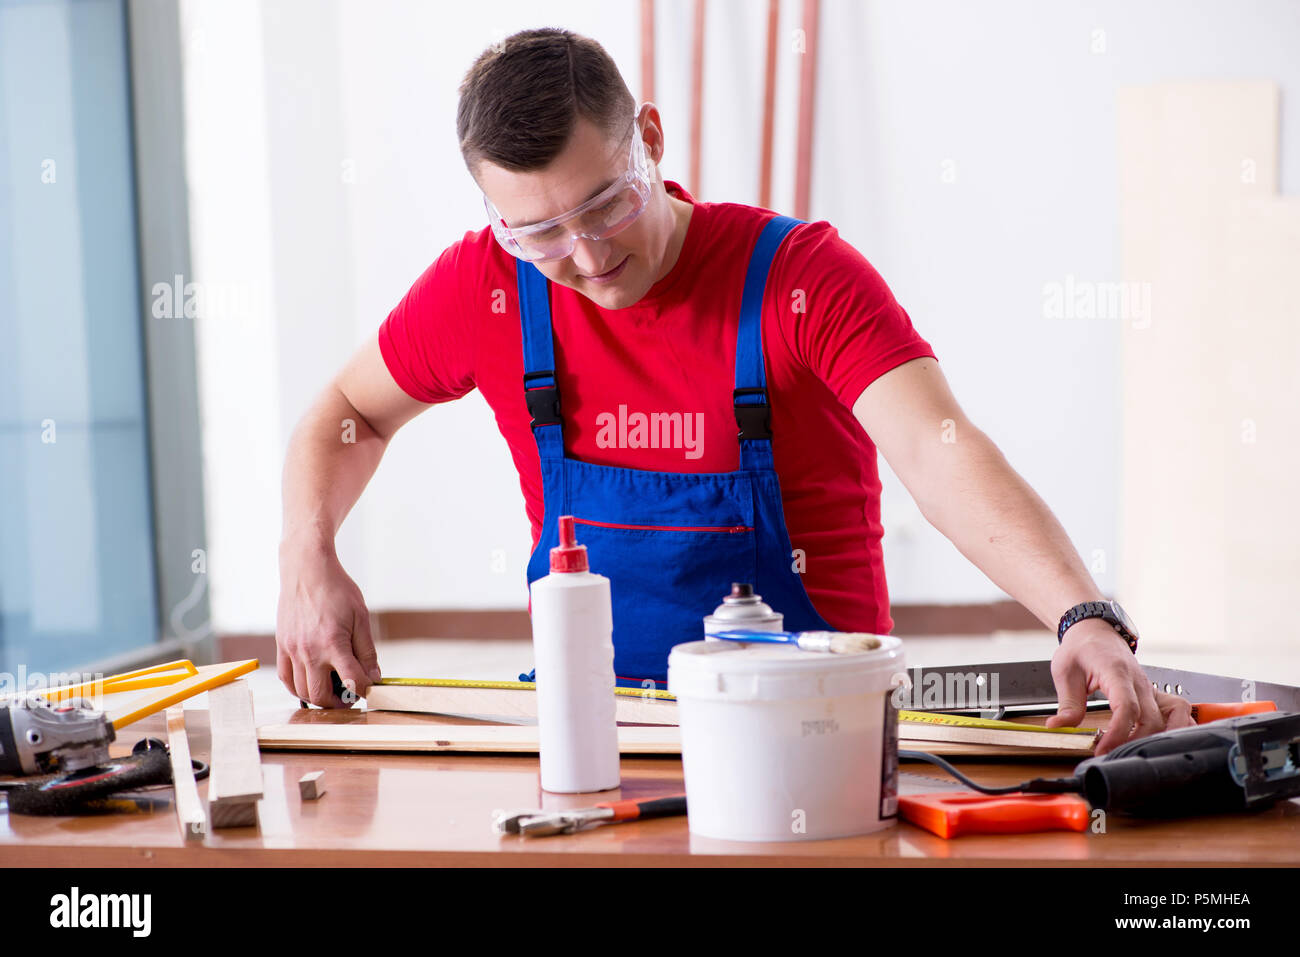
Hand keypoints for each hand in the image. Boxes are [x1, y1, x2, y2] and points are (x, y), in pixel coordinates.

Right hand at [276, 536, 380, 707]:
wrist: (307, 569)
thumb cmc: (337, 589)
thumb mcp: (361, 617)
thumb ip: (367, 650)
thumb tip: (373, 676)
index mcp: (332, 643)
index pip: (352, 680)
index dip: (364, 689)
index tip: (369, 688)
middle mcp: (309, 651)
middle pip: (320, 696)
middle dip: (338, 703)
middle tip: (349, 695)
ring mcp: (292, 650)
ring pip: (300, 691)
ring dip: (317, 697)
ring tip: (332, 689)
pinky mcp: (281, 645)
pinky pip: (285, 677)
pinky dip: (297, 687)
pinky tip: (311, 681)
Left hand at [1046, 618, 1194, 753]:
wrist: (1095, 631)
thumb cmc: (1082, 648)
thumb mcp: (1065, 672)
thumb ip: (1067, 703)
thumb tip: (1058, 726)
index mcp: (1117, 673)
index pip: (1127, 707)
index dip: (1118, 733)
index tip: (1102, 749)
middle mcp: (1139, 682)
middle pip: (1151, 719)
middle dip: (1134, 742)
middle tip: (1110, 755)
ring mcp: (1150, 688)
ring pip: (1173, 716)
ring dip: (1160, 738)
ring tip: (1135, 752)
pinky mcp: (1153, 693)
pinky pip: (1178, 711)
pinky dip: (1177, 727)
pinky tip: (1159, 742)